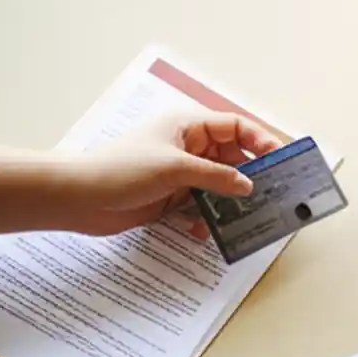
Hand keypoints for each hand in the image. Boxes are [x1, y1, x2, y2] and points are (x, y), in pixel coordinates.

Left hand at [63, 111, 283, 237]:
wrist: (78, 198)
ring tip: (244, 216)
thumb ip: (218, 177)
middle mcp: (188, 147)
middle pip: (232, 157)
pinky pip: (201, 205)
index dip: (260, 140)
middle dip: (249, 175)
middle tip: (270, 193)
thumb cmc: (121, 170)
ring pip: (219, 184)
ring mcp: (180, 173)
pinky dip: (206, 217)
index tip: (279, 159)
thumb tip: (249, 186)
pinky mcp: (172, 197)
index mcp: (188, 126)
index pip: (235, 126)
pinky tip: (204, 229)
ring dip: (228, 201)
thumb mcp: (176, 169)